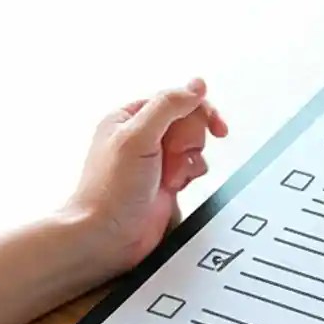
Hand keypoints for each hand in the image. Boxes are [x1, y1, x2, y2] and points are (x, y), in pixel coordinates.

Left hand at [65, 78, 228, 278]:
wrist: (107, 237)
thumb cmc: (109, 192)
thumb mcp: (138, 137)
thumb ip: (169, 106)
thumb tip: (196, 85)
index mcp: (129, 118)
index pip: (176, 100)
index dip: (198, 112)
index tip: (216, 127)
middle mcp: (143, 137)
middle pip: (189, 123)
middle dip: (188, 142)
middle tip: (171, 158)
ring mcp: (156, 161)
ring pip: (194, 147)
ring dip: (188, 162)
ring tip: (167, 178)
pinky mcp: (166, 183)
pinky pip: (193, 169)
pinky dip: (189, 177)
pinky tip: (173, 188)